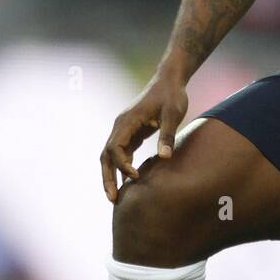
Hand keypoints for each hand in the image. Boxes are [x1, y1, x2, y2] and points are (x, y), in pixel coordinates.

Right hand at [100, 72, 188, 202]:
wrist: (169, 81)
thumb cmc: (172, 95)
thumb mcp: (173, 113)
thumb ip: (168, 134)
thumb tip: (164, 157)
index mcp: (127, 121)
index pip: (115, 148)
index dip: (122, 165)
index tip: (135, 176)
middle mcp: (121, 126)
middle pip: (106, 155)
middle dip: (107, 177)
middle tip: (112, 198)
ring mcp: (125, 130)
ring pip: (111, 156)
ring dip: (112, 175)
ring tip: (116, 197)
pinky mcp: (132, 133)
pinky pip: (122, 153)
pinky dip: (123, 167)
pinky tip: (129, 182)